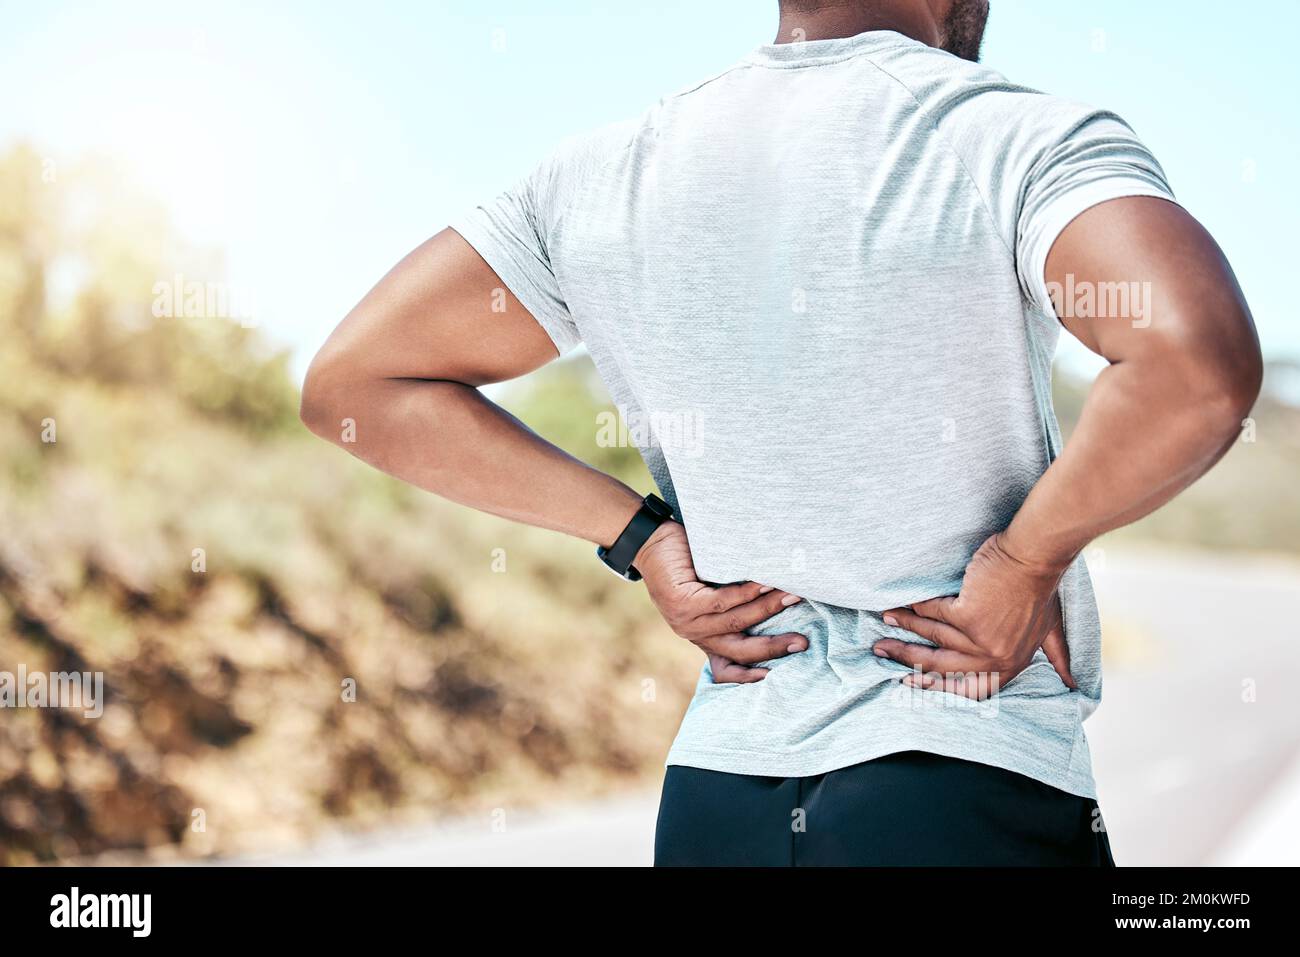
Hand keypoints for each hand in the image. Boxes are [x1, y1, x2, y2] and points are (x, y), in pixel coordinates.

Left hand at [633, 520, 806, 682]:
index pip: (724, 668)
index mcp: (702, 637)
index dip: (748, 676)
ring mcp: (686, 621)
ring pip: (736, 620)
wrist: (650, 544)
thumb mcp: (708, 592)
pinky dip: (747, 593)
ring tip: (794, 596)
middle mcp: (694, 634)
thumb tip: (779, 601)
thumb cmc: (687, 565)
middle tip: (802, 643)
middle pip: (739, 650)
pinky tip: (765, 583)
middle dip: (773, 647)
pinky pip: (722, 602)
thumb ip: (732, 606)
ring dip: (768, 608)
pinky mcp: (683, 603)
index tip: (774, 676)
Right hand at [870, 532, 1076, 698]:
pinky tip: (900, 603)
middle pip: (942, 666)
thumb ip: (1056, 654)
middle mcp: (996, 657)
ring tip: (885, 620)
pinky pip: (932, 613)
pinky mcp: (968, 616)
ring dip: (905, 627)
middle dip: (907, 660)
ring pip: (932, 637)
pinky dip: (914, 607)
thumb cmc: (1041, 586)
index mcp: (1012, 663)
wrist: (1034, 555)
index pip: (971, 687)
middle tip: (882, 652)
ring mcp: (981, 639)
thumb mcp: (1052, 627)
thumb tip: (1075, 686)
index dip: (937, 686)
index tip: (911, 680)